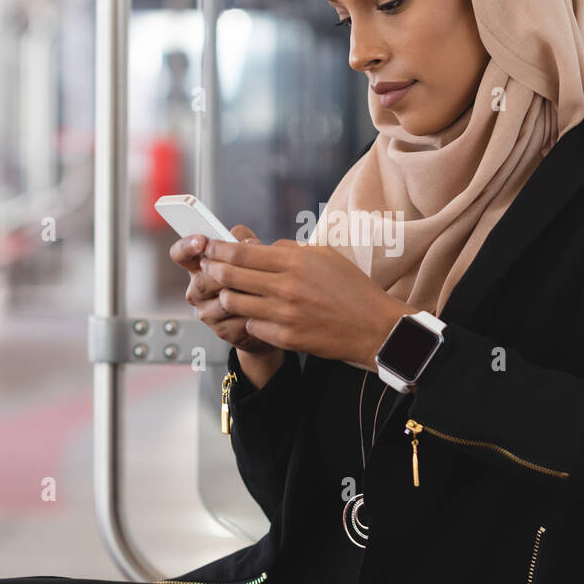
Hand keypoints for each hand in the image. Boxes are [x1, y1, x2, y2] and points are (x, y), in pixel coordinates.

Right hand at [170, 224, 276, 355]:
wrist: (266, 317)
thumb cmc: (254, 281)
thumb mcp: (250, 256)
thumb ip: (245, 242)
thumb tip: (246, 241)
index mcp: (199, 266)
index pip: (181, 254)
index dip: (187, 247)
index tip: (201, 242)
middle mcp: (197, 290)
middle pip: (202, 280)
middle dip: (227, 273)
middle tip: (248, 268)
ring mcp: (206, 312)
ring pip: (222, 300)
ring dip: (245, 293)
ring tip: (263, 288)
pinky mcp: (222, 330)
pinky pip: (237, 318)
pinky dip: (254, 311)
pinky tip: (263, 307)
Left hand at [198, 237, 417, 369]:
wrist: (374, 328)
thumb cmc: (352, 289)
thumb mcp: (325, 257)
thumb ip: (289, 250)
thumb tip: (256, 246)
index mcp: (295, 261)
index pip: (242, 253)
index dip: (218, 250)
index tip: (209, 248)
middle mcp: (286, 286)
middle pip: (230, 276)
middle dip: (213, 270)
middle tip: (208, 269)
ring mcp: (285, 314)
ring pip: (234, 302)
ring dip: (228, 297)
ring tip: (230, 293)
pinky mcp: (286, 337)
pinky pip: (252, 326)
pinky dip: (251, 319)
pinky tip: (259, 316)